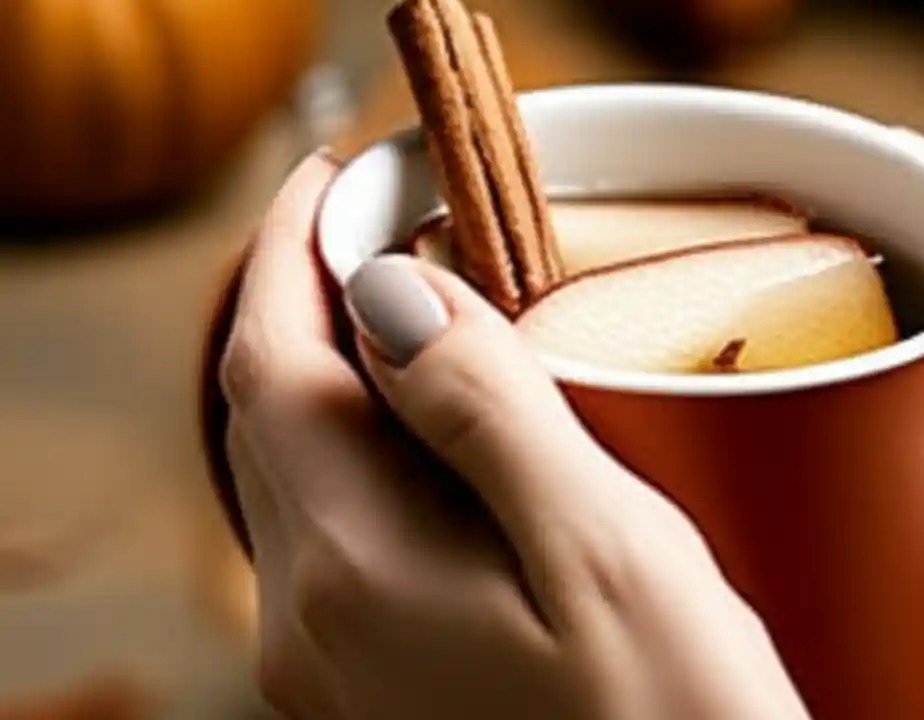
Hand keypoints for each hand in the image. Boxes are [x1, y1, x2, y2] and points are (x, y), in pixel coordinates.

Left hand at [218, 153, 808, 719]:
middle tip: (390, 219)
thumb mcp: (602, 547)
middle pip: (271, 412)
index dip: (296, 250)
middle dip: (311, 298)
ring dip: (337, 370)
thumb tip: (387, 287)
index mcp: (357, 571)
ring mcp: (331, 658)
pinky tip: (431, 428)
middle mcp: (312, 619)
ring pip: (296, 468)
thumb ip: (482, 411)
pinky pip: (330, 528)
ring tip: (417, 303)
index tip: (345, 175)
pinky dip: (362, 447)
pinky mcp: (369, 679)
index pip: (277, 364)